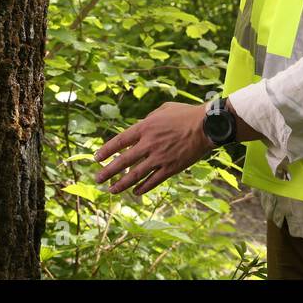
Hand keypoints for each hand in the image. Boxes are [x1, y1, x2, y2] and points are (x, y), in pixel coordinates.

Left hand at [93, 102, 212, 195]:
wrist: (206, 126)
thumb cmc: (185, 114)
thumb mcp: (163, 110)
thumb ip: (148, 120)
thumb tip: (139, 127)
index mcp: (145, 127)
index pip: (119, 141)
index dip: (106, 151)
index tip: (96, 158)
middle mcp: (149, 144)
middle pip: (123, 161)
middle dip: (108, 172)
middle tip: (97, 179)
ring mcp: (159, 158)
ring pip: (135, 175)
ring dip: (121, 184)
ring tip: (111, 190)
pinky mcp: (171, 168)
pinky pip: (153, 181)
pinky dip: (143, 188)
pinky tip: (135, 192)